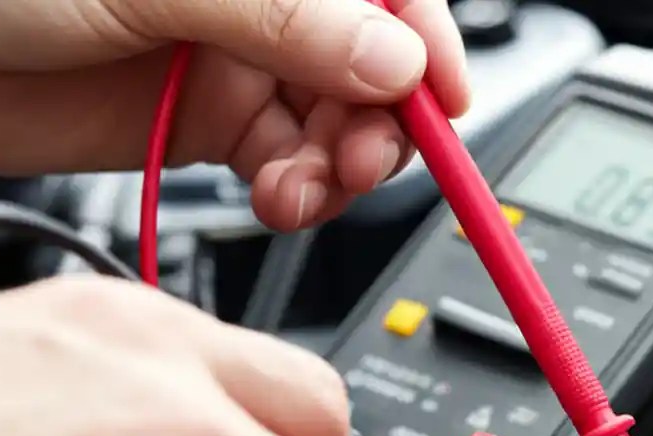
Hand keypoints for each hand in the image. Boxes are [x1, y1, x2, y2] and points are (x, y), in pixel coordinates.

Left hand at [0, 0, 468, 230]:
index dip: (427, 42)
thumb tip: (396, 63)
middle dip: (379, 121)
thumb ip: (288, 21)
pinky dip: (296, 189)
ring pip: (333, 122)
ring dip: (337, 168)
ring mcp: (238, 59)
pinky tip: (279, 199)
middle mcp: (267, 1)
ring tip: (305, 192)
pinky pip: (285, 161)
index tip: (443, 102)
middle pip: (372, 65)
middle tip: (359, 162)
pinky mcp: (208, 120)